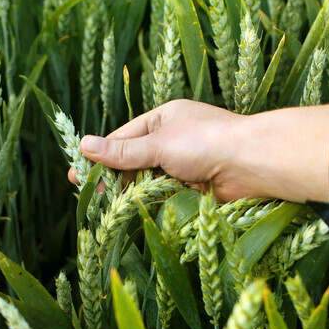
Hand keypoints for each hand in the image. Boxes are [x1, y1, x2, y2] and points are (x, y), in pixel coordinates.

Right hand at [71, 99, 328, 203]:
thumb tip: (83, 144)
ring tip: (107, 206)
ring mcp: (185, 162)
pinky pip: (167, 193)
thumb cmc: (205, 143)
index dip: (101, 155)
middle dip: (114, 176)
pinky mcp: (196, 185)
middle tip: (89, 195)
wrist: (251, 164)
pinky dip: (153, 200)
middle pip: (135, 159)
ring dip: (132, 190)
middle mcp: (174, 138)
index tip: (77, 173)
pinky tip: (136, 210)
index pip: (124, 137)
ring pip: (150, 178)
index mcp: (165, 118)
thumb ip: (122, 152)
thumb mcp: (157, 145)